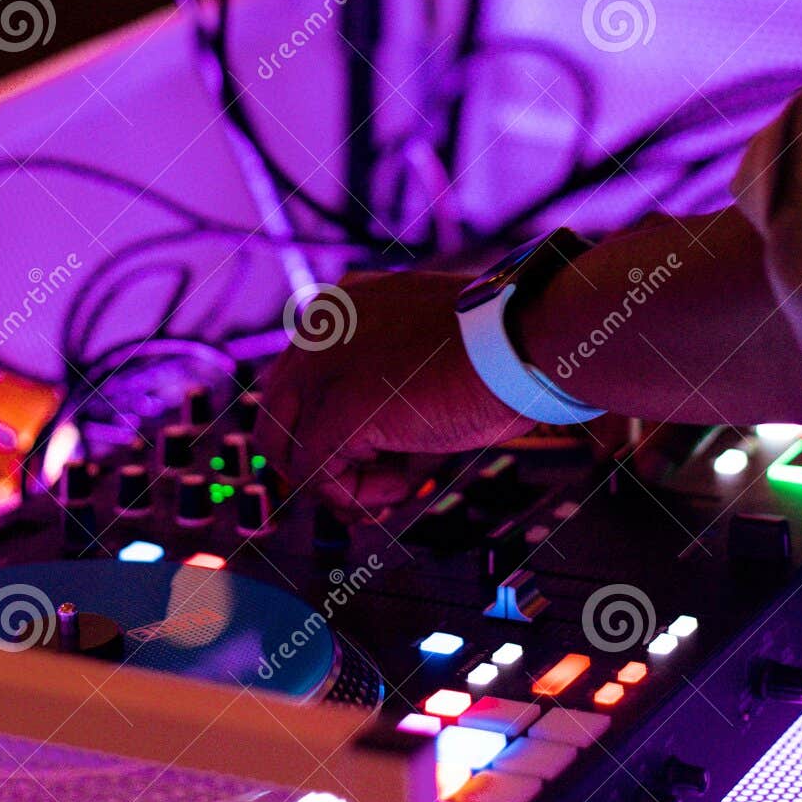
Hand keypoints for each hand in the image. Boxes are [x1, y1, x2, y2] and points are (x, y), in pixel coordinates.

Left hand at [254, 271, 530, 520]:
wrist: (526, 339)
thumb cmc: (498, 347)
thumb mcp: (422, 354)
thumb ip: (381, 391)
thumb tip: (365, 460)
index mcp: (339, 306)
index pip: (295, 380)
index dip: (321, 433)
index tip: (363, 463)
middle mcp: (318, 328)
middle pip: (276, 417)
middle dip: (316, 464)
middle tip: (361, 494)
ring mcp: (322, 368)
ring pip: (290, 451)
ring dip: (344, 481)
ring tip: (400, 482)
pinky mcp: (338, 409)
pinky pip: (318, 475)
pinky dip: (358, 496)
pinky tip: (404, 484)